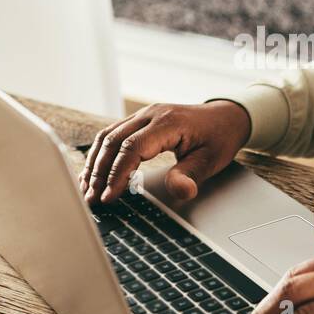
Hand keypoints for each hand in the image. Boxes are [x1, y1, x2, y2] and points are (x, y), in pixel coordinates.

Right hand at [78, 101, 250, 204]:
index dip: (117, 173)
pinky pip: (113, 134)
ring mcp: (143, 115)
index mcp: (168, 122)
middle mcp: (151, 114)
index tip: (109, 197)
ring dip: (95, 163)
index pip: (132, 147)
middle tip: (91, 199)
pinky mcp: (139, 120)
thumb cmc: (219, 138)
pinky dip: (101, 154)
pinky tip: (94, 173)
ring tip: (87, 190)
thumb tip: (180, 192)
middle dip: (98, 172)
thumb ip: (191, 175)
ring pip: (108, 136)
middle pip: (113, 141)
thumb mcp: (211, 160)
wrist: (226, 116)